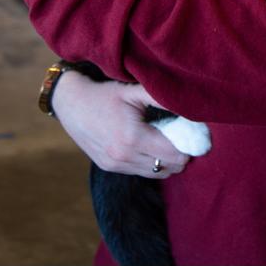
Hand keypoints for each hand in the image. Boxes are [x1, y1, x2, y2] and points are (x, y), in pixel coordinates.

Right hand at [50, 71, 190, 178]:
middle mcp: (124, 156)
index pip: (176, 154)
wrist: (70, 104)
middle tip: (183, 139)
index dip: (189, 146)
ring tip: (169, 143)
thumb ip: (162, 99)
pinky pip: (142, 172)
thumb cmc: (105, 95)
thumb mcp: (133, 92)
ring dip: (168, 162)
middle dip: (182, 155)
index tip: (194, 134)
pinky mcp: (110, 167)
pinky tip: (151, 148)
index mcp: (133, 137)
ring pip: (157, 173)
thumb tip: (191, 105)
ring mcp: (116, 164)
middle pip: (170, 167)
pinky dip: (152, 164)